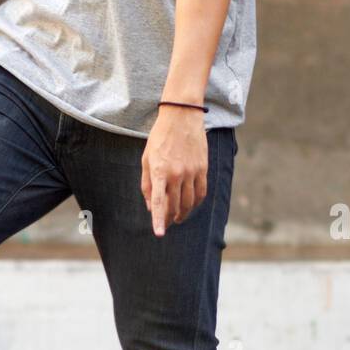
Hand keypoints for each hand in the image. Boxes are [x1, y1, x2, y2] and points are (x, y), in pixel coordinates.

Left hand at [141, 106, 208, 235]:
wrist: (182, 116)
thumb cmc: (159, 138)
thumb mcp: (146, 159)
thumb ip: (147, 185)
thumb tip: (150, 207)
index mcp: (160, 171)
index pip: (159, 202)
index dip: (159, 220)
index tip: (159, 233)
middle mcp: (177, 174)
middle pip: (175, 205)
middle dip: (169, 218)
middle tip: (166, 224)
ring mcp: (192, 171)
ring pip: (189, 202)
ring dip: (183, 213)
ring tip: (177, 218)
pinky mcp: (203, 168)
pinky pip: (201, 192)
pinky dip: (195, 203)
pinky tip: (190, 205)